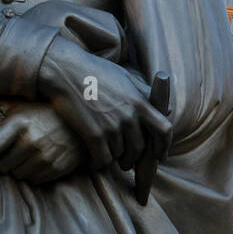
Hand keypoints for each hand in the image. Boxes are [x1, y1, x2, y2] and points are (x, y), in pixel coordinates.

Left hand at [0, 103, 83, 183]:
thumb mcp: (19, 106)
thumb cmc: (42, 113)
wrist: (82, 121)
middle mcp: (31, 140)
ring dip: (18, 168)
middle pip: (1, 166)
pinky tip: (39, 160)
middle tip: (11, 152)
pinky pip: (34, 180)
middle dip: (3, 161)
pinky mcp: (57, 168)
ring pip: (17, 175)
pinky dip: (33, 173)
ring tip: (26, 155)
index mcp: (18, 122)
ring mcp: (45, 156)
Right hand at [36, 36, 172, 175]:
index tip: (158, 155)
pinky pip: (102, 158)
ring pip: (119, 154)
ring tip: (105, 156)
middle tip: (125, 162)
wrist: (63, 70)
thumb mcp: (125, 77)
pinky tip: (93, 161)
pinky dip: (99, 163)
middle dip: (133, 158)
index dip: (163, 147)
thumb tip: (169, 108)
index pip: (163, 130)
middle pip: (139, 148)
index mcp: (140, 101)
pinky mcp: (93, 133)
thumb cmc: (93, 70)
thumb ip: (146, 94)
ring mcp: (111, 125)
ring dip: (113, 159)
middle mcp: (129, 115)